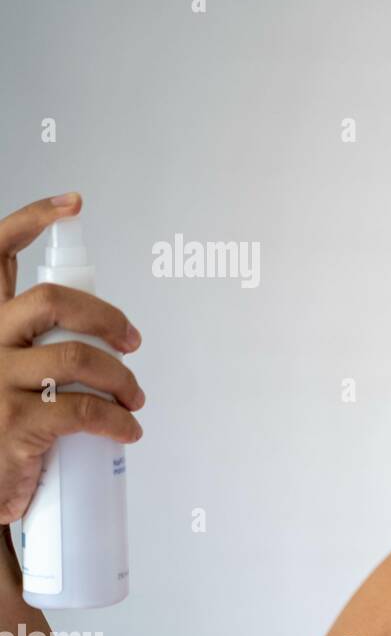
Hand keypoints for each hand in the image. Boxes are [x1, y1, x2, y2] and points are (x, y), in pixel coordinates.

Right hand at [0, 193, 144, 524]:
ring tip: (133, 397)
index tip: (73, 205)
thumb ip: (32, 342)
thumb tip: (94, 333)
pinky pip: (84, 410)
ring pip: (78, 357)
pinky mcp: (14, 423)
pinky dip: (118, 420)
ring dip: (121, 376)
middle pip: (53, 301)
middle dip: (106, 316)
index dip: (30, 220)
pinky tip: (127, 430)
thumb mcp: (1, 370)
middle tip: (132, 342)